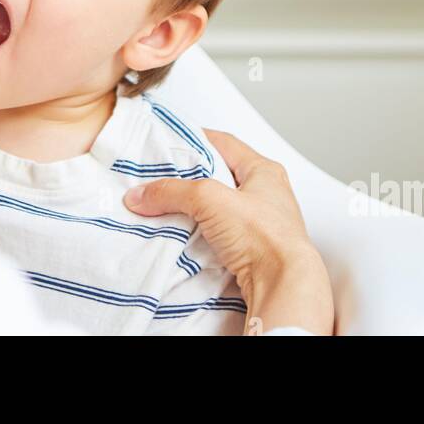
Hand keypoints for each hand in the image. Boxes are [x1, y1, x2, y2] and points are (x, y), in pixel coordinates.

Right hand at [123, 129, 333, 334]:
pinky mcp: (253, 250)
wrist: (283, 285)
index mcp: (264, 171)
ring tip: (167, 208)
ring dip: (195, 210)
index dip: (197, 139)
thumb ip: (172, 192)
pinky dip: (201, 234)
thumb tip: (141, 195)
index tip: (171, 142)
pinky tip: (184, 237)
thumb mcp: (210, 200)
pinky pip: (220, 235)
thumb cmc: (263, 236)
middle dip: (191, 179)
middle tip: (163, 179)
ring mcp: (261, 224)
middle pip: (220, 177)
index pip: (225, 143)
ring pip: (219, 208)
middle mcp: (266, 195)